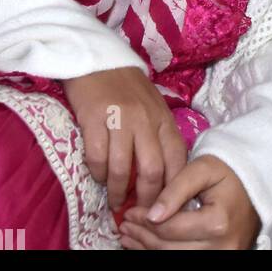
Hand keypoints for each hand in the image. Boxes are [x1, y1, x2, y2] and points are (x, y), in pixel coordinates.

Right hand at [62, 67, 187, 212]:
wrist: (97, 59)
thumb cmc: (127, 87)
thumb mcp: (152, 107)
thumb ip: (158, 136)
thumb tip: (162, 176)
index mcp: (163, 118)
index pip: (177, 159)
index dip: (172, 188)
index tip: (164, 204)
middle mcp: (146, 119)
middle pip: (152, 170)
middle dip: (145, 198)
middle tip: (138, 211)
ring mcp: (120, 118)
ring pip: (122, 169)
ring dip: (117, 192)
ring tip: (115, 201)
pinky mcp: (95, 118)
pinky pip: (97, 157)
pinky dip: (98, 174)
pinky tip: (98, 176)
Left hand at [118, 154, 260, 249]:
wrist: (257, 184)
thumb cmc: (230, 172)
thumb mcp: (203, 168)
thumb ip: (176, 189)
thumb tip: (151, 215)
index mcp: (219, 222)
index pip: (171, 228)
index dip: (145, 222)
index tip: (130, 212)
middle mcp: (223, 246)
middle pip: (169, 249)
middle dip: (142, 238)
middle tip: (125, 225)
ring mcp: (224, 256)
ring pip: (174, 259)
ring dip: (148, 250)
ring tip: (130, 237)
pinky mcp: (221, 259)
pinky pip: (185, 260)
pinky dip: (162, 253)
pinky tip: (147, 246)